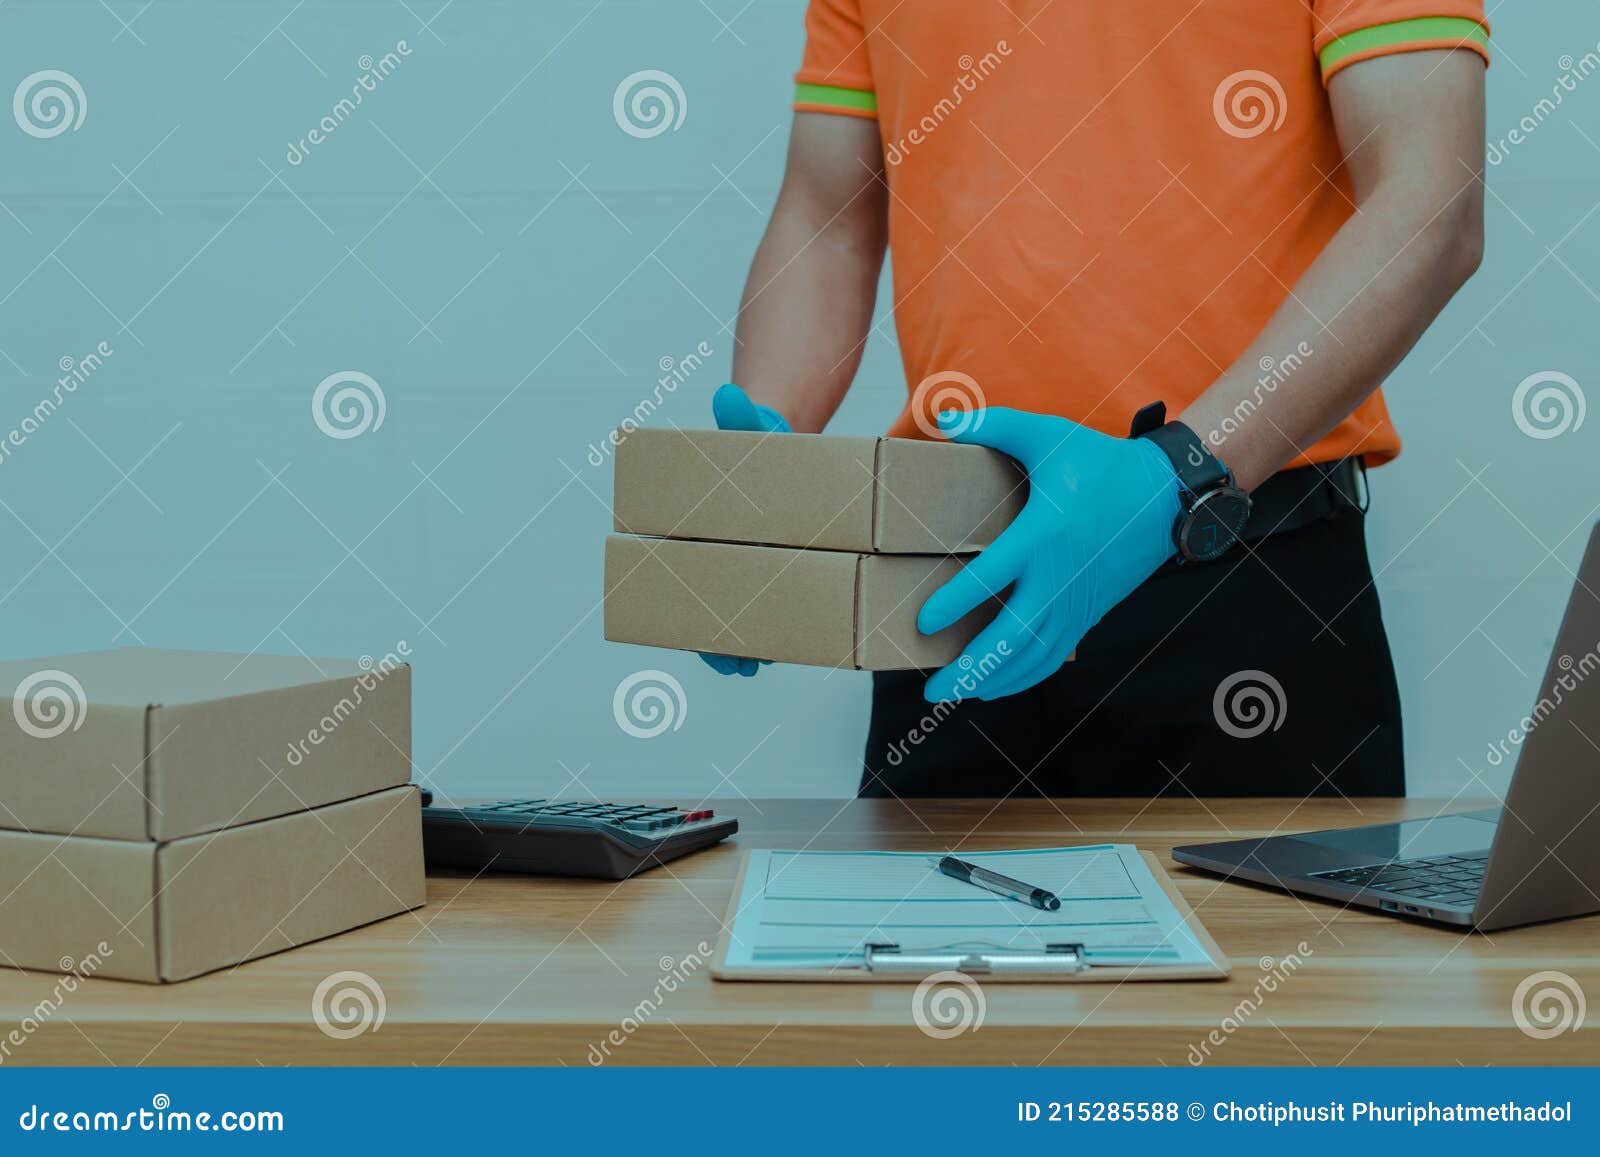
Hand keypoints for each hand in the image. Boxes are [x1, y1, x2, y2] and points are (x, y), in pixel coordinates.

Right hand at [699, 383, 791, 676]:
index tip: (694, 636)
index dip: (685, 607)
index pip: (683, 573)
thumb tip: (727, 395)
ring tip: (752, 667)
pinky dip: (775, 630)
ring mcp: (752, 564)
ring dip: (744, 645)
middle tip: (731, 664)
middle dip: (717, 641)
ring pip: (741, 614)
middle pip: (710, 605)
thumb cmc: (756, 439)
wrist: (778, 442)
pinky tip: (782, 651)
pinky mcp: (783, 567)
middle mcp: (721, 551)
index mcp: (702, 526)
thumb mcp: (749, 427)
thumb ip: (739, 416)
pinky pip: (775, 607)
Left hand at [917, 407, 1181, 702]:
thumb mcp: (1048, 434)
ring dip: (992, 681)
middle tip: (931, 690)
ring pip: (1032, 656)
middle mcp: (1059, 577)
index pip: (992, 577)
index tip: (923, 622)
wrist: (1165, 496)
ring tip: (952, 693)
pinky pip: (1053, 656)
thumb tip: (939, 418)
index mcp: (1043, 534)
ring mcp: (1076, 602)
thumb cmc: (1100, 462)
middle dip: (971, 668)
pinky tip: (995, 687)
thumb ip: (992, 425)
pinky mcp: (1088, 614)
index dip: (957, 603)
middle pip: (1012, 637)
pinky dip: (1024, 677)